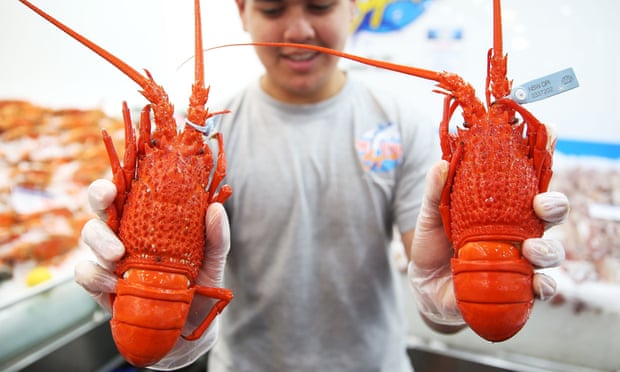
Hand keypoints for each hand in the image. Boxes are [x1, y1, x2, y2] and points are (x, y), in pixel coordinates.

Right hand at [75, 179, 230, 369]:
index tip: (119, 180)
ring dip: (100, 241)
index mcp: (149, 221)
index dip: (120, 179)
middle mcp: (126, 234)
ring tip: (118, 255)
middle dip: (99, 198)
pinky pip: (85, 274)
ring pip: (90, 235)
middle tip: (109, 205)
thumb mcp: (212, 260)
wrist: (192, 328)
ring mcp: (111, 260)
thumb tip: (215, 209)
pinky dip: (95, 275)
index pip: (130, 191)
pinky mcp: (101, 287)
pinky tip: (114, 284)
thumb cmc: (200, 286)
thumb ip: (216, 237)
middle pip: (102, 206)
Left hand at [407, 160, 567, 330]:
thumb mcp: (431, 215)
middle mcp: (520, 233)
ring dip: (548, 250)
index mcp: (504, 210)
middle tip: (541, 207)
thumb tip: (441, 163)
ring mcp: (522, 261)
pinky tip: (536, 283)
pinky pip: (542, 288)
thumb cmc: (434, 244)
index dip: (543, 168)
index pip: (532, 187)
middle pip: (552, 216)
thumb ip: (436, 191)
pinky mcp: (518, 289)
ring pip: (552, 252)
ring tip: (530, 250)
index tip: (548, 150)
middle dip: (555, 208)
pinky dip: (544, 286)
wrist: (424, 284)